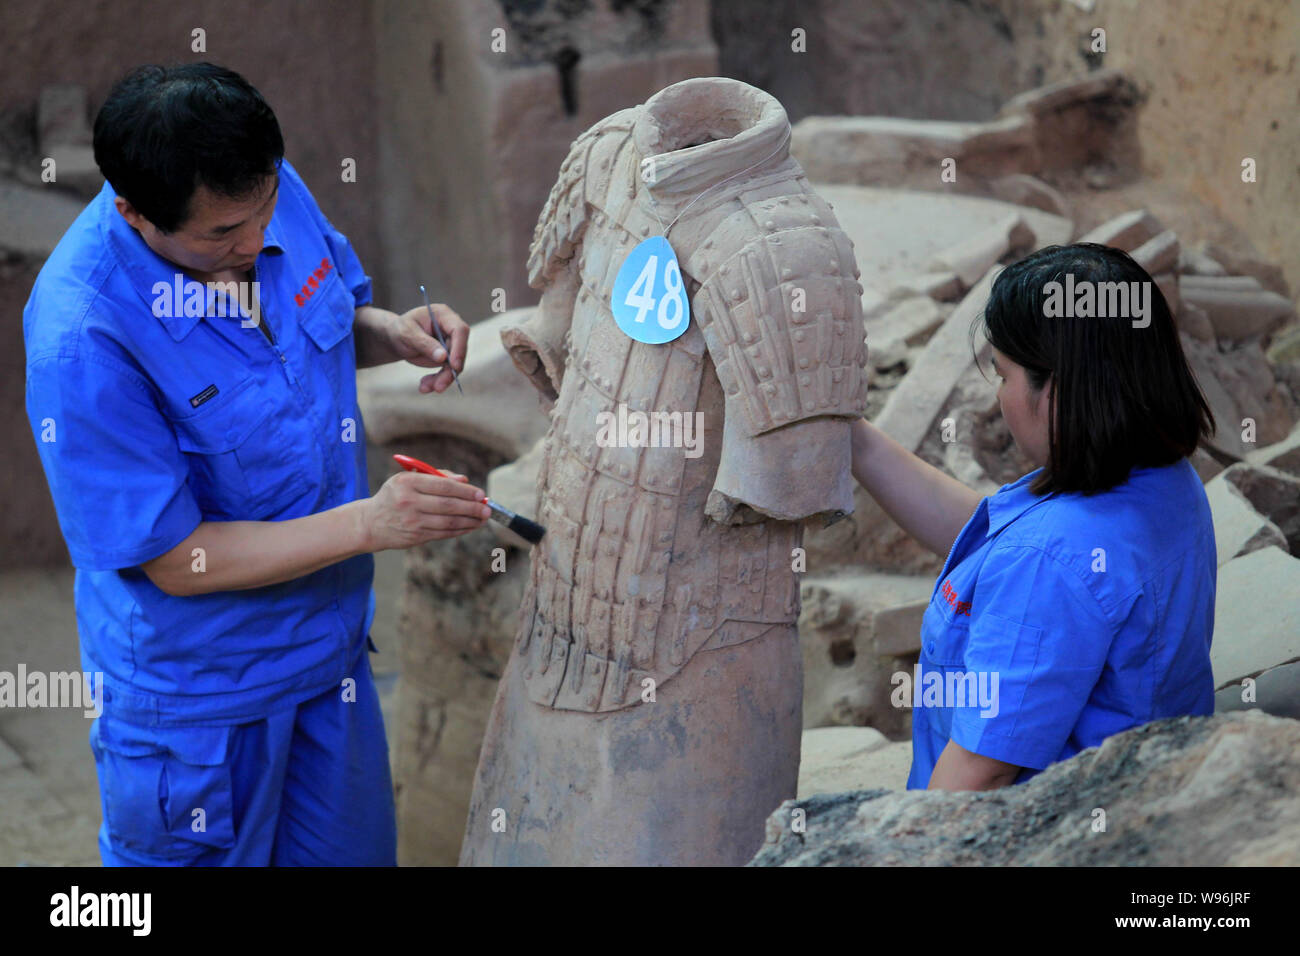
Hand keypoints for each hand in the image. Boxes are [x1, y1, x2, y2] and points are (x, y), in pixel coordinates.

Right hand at [360, 470, 489, 550]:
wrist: (370, 523)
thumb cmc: (395, 496)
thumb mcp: (407, 479)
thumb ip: (437, 476)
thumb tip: (464, 480)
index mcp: (407, 483)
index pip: (443, 486)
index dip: (466, 490)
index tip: (480, 493)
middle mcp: (409, 502)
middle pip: (449, 505)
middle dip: (472, 507)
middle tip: (487, 508)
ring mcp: (413, 521)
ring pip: (449, 522)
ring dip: (470, 521)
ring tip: (483, 518)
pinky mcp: (416, 537)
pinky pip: (444, 533)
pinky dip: (461, 530)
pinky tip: (471, 526)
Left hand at [388, 302, 469, 392]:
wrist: (395, 338)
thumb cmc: (400, 330)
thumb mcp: (407, 334)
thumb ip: (424, 343)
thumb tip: (443, 357)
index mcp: (444, 315)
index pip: (459, 330)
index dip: (459, 348)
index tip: (453, 366)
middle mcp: (451, 329)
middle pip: (459, 351)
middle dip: (450, 371)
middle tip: (438, 387)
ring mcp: (451, 344)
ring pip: (455, 365)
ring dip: (443, 379)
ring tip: (425, 388)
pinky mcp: (448, 357)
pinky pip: (448, 372)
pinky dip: (437, 381)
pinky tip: (424, 386)